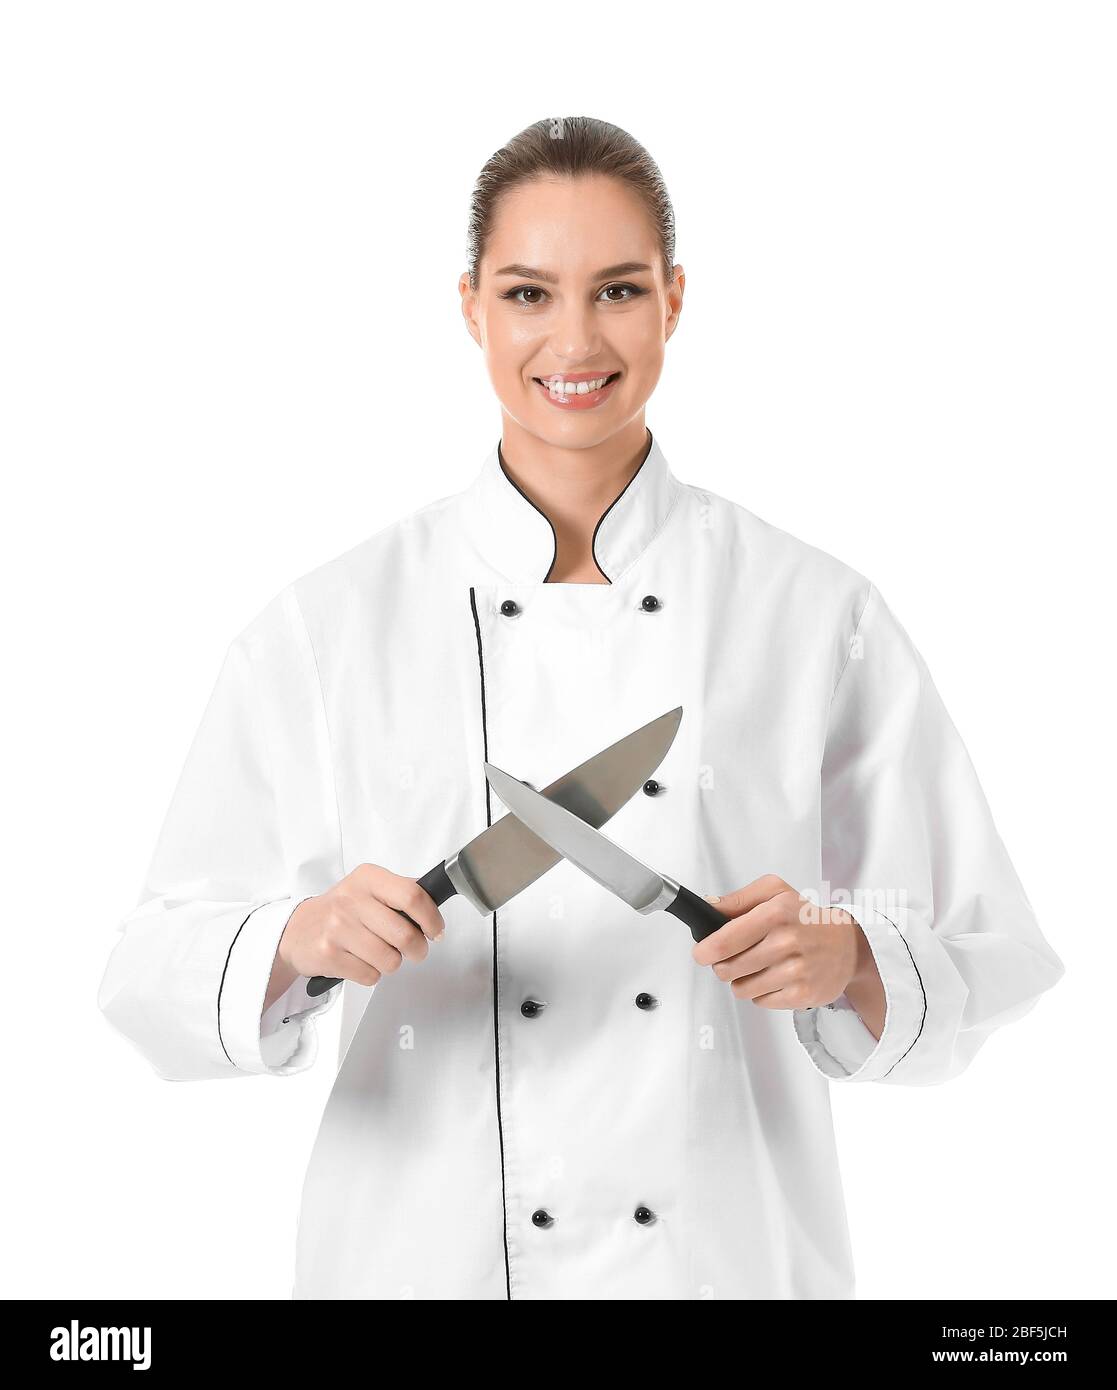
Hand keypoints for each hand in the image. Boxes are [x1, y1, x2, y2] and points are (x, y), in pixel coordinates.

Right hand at [263, 864, 444, 1010]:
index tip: (436, 931)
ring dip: (392, 963)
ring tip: (379, 954)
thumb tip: (436, 897)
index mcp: (368, 878)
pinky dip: (371, 974)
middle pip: (405, 934)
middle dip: (417, 950)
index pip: (412, 895)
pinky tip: (360, 961)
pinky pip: (370, 975)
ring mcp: (338, 928)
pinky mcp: (329, 955)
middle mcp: (351, 900)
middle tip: (414, 951)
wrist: (296, 931)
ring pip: (390, 960)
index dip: (431, 918)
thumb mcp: (368, 888)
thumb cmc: (340, 910)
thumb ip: (400, 891)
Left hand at [691, 874, 883, 1034]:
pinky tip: (774, 977)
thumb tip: (709, 907)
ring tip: (757, 966)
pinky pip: (760, 1002)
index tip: (701, 953)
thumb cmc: (807, 918)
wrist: (848, 945)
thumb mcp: (775, 892)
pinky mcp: (802, 995)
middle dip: (723, 965)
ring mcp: (796, 971)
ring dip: (742, 980)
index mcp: (776, 913)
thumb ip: (738, 898)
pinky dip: (761, 993)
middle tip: (734, 957)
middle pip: (728, 968)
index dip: (705, 951)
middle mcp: (786, 942)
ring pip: (741, 989)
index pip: (725, 940)